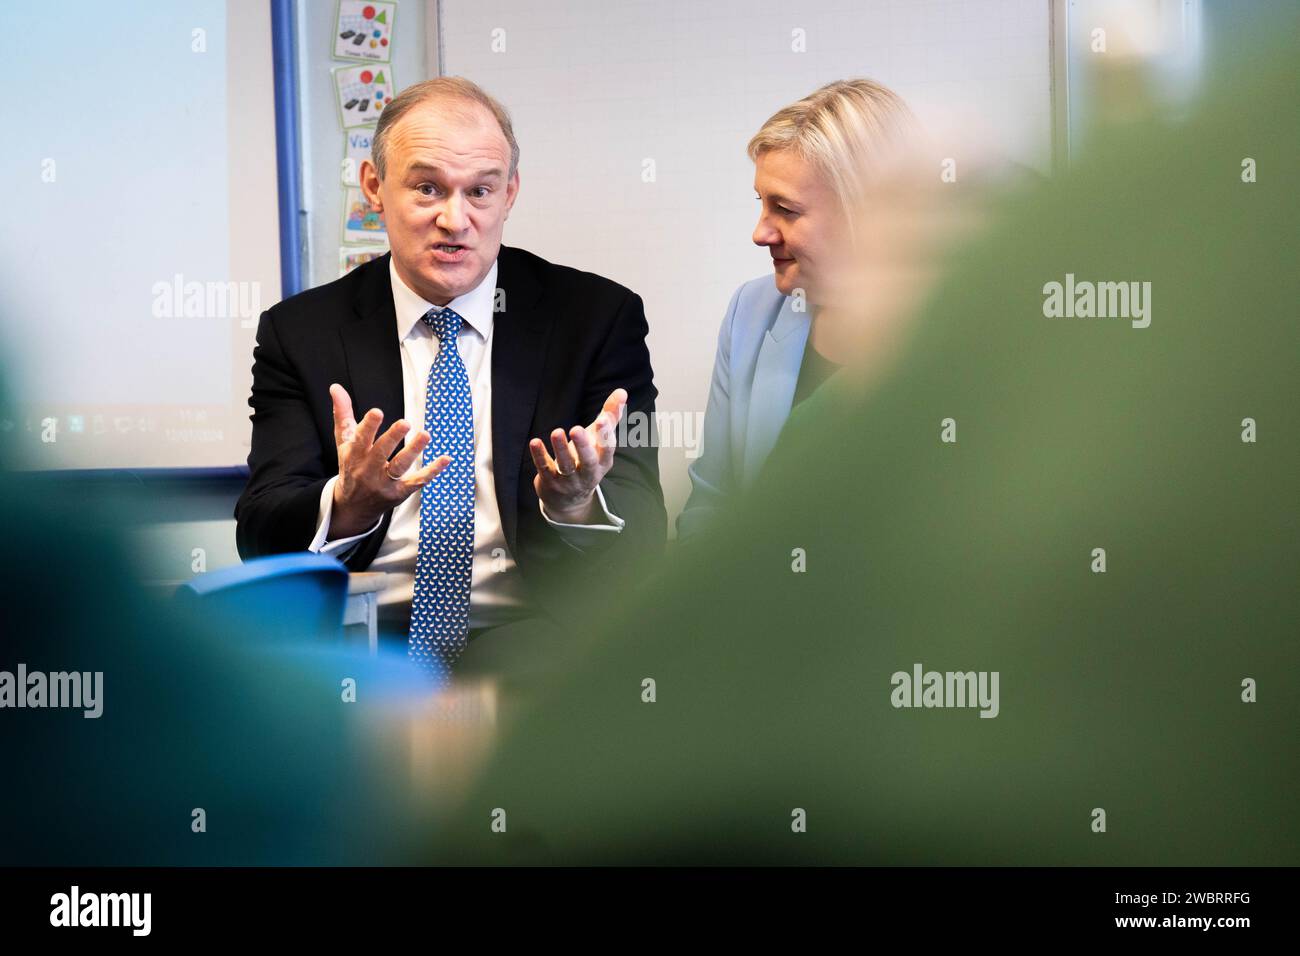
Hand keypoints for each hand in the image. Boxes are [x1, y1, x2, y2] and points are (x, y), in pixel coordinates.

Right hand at [329, 383, 450, 537]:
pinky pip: (417, 482)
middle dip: (393, 438)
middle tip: (405, 423)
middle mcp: (368, 470)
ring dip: (413, 451)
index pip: (360, 439)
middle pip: (381, 453)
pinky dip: (432, 471)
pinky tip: (445, 459)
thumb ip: (342, 414)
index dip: (368, 426)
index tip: (377, 412)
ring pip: (400, 467)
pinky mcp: (399, 493)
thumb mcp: (343, 442)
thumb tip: (336, 387)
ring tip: (426, 435)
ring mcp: (384, 482)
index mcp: (354, 455)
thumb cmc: (351, 467)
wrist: (352, 506)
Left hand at [529, 388, 625, 523]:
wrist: (569, 499)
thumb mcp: (599, 441)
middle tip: (576, 429)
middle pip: (588, 461)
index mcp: (603, 461)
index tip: (602, 419)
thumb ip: (610, 417)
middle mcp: (588, 473)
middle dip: (583, 446)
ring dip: (561, 449)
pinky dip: (540, 456)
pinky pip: (545, 469)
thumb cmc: (587, 460)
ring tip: (557, 432)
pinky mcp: (550, 482)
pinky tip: (535, 442)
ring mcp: (569, 480)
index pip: (607, 448)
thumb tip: (622, 392)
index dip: (605, 434)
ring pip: (565, 466)